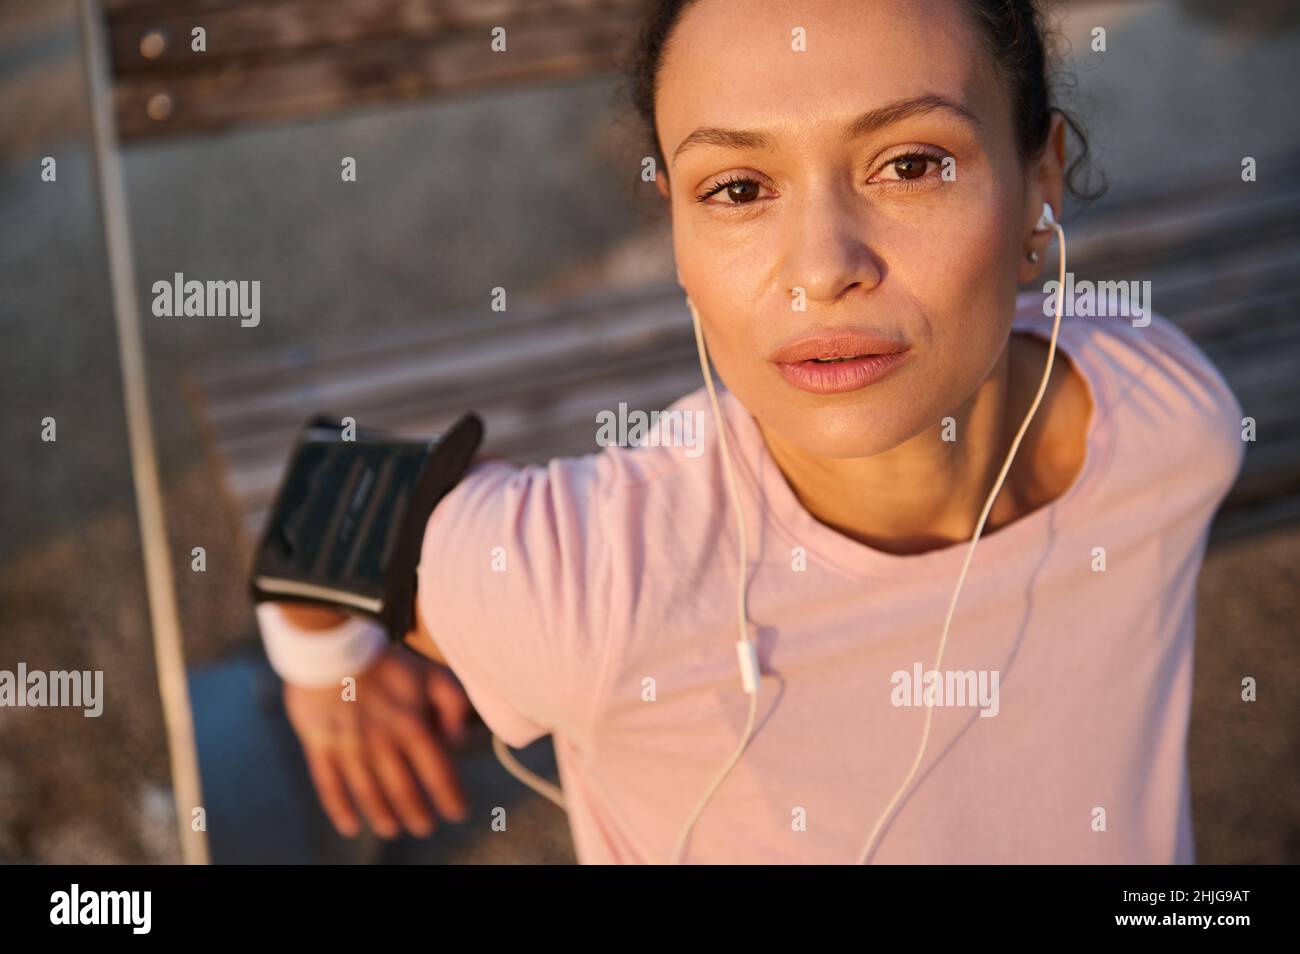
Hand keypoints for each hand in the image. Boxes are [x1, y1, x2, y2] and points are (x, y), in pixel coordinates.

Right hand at [283, 641, 472, 838]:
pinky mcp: (319, 745)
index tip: (458, 812)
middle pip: (403, 789)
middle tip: (425, 827)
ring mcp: (348, 747)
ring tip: (393, 830)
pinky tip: (350, 826)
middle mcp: (381, 742)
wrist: (331, 642)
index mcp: (411, 725)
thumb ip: (452, 703)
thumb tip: (459, 738)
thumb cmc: (384, 658)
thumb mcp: (429, 672)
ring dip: (382, 816)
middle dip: (417, 813)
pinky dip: (340, 809)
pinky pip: (330, 785)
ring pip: (368, 793)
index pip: (437, 772)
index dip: (449, 796)